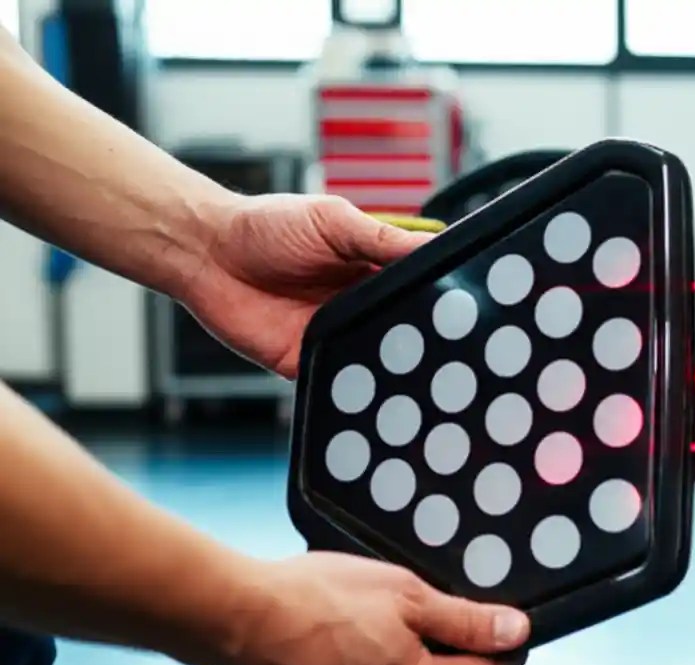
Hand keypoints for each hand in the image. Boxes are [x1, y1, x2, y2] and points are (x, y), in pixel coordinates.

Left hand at [183, 194, 431, 378]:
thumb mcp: (333, 220)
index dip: (439, 299)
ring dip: (391, 365)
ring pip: (377, 361)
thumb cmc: (264, 226)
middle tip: (442, 344)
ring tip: (412, 369)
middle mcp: (358, 305)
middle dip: (420, 338)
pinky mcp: (307, 362)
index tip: (460, 307)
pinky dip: (352, 386)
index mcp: (372, 269)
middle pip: (403, 330)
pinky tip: (366, 383)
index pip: (419, 289)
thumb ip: (381, 239)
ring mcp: (335, 335)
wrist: (205, 253)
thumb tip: (436, 247)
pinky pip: (339, 383)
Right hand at [216, 552, 528, 664]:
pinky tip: (350, 633)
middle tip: (443, 606)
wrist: (237, 616)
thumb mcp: (407, 594)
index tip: (516, 629)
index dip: (508, 649)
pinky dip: (368, 663)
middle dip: (452, 647)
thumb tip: (515, 633)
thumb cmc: (316, 600)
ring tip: (385, 612)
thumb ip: (466, 620)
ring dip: (407, 654)